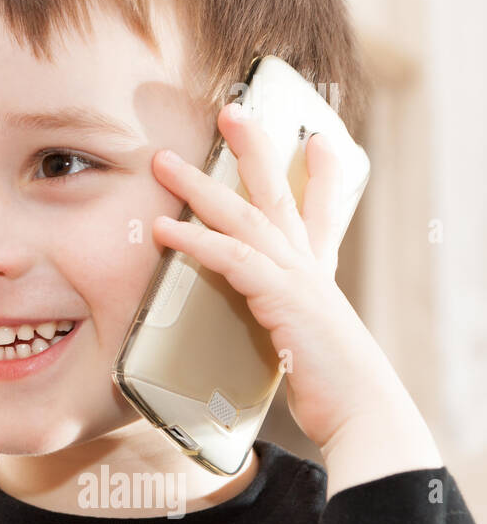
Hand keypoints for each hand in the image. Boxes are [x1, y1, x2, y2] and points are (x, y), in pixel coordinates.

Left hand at [149, 102, 412, 454]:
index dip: (322, 173)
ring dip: (200, 185)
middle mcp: (310, 266)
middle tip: (231, 109)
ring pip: (245, 215)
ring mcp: (298, 278)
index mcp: (317, 273)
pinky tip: (165, 230)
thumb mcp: (304, 345)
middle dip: (254, 148)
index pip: (320, 211)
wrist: (361, 414)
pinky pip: (232, 259)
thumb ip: (283, 329)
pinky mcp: (283, 299)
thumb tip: (268, 340)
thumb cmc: (330, 389)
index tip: (320, 139)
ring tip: (163, 161)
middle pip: (280, 192)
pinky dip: (196, 242)